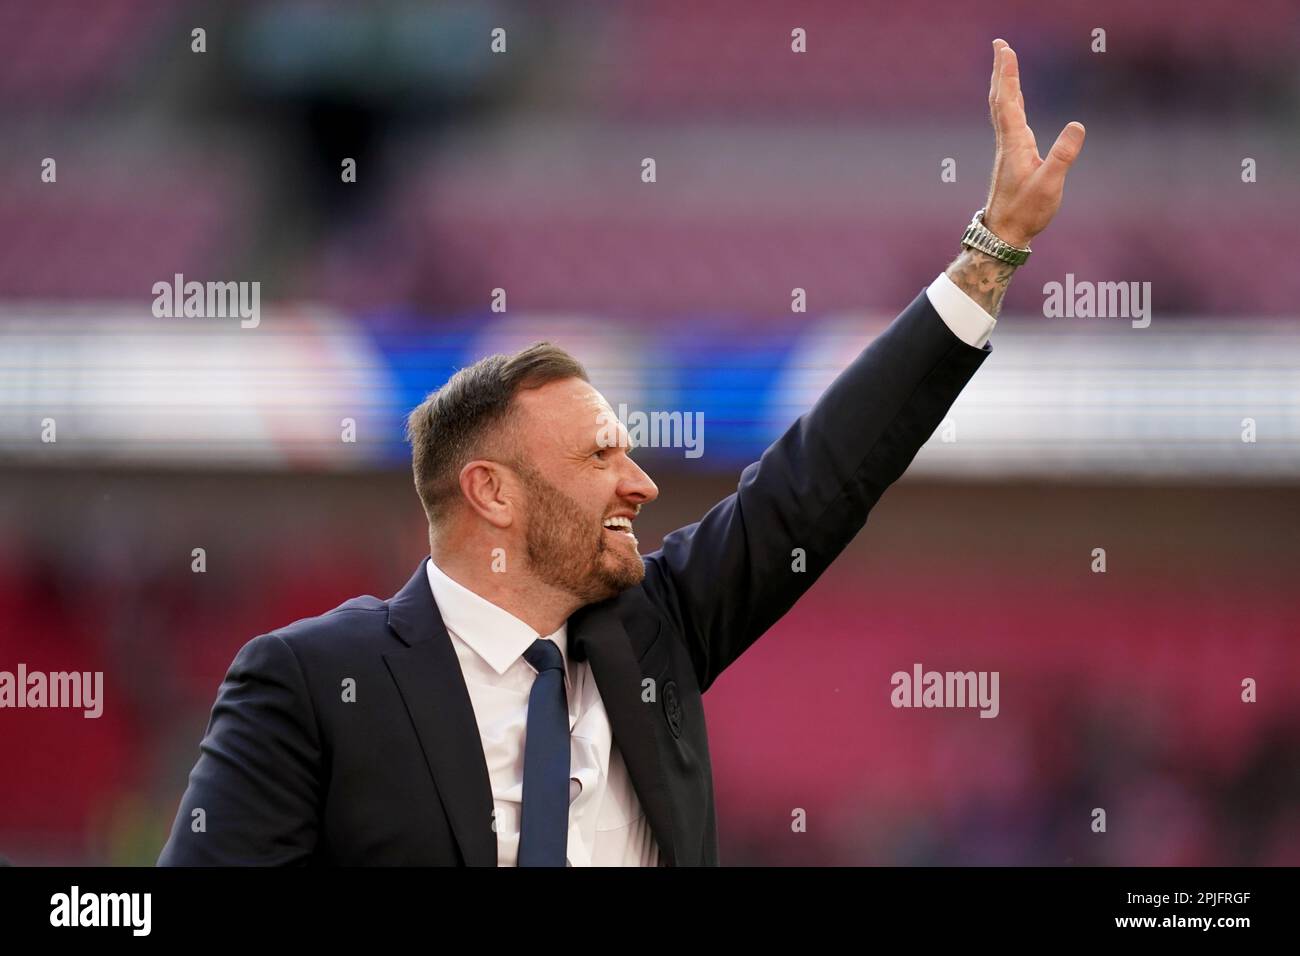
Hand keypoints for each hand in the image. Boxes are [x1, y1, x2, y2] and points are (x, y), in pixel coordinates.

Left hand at [982, 39, 1084, 248]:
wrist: (1004, 234)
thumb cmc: (1025, 212)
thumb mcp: (1049, 185)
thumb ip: (1062, 156)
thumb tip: (1077, 125)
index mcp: (1014, 143)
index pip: (1009, 100)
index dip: (1007, 73)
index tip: (1004, 49)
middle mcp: (1007, 141)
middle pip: (1001, 98)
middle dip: (1002, 70)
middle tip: (1000, 45)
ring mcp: (1007, 148)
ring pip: (1002, 108)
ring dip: (1004, 83)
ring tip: (1005, 63)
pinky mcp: (1011, 156)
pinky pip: (1008, 120)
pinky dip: (1009, 102)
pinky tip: (1013, 100)